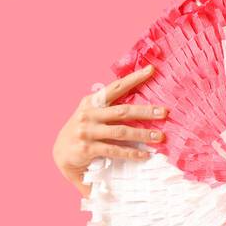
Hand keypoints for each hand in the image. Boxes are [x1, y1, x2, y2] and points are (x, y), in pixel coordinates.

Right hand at [52, 63, 168, 190]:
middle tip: (164, 112)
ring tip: (160, 137)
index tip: (151, 70)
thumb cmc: (84, 131)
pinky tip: (144, 154)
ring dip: (143, 134)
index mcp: (92, 101)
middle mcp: (88, 114)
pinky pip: (114, 150)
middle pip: (123, 111)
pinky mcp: (87, 148)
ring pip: (121, 131)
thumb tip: (140, 102)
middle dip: (146, 111)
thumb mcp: (92, 114)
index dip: (134, 78)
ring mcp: (87, 131)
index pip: (116, 87)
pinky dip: (131, 152)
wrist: (61, 153)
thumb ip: (110, 107)